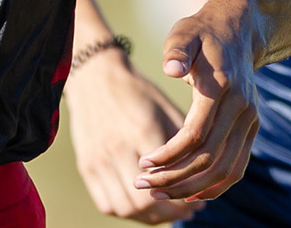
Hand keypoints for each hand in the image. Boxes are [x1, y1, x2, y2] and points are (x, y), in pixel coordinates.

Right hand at [65, 48, 201, 222]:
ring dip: (149, 217)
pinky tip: (143, 208)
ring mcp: (98, 159)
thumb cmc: (138, 92)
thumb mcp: (166, 110)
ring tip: (167, 213)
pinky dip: (127, 212)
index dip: (185, 195)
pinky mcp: (85, 166)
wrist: (96, 77)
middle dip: (170, 213)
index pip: (167, 180)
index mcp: (143, 131)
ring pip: (125, 208)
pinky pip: (107, 204)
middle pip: (145, 201)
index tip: (200, 198)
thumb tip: (204, 173)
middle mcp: (117, 148)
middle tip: (186, 211)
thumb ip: (183, 142)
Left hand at [134, 0, 259, 203]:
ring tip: (161, 193)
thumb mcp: (185, 32)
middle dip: (175, 178)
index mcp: (222, 87)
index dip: (169, 154)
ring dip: (192, 188)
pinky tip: (188, 193)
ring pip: (225, 170)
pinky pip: (236, 168)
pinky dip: (215, 186)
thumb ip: (177, 49)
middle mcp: (241, 107)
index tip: (144, 163)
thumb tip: (171, 68)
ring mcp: (250, 120)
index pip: (196, 134)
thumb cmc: (203, 33)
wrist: (239, 29)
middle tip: (144, 185)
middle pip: (210, 158)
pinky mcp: (251, 128)